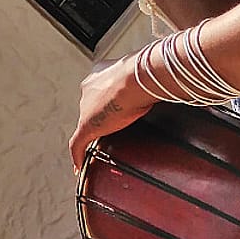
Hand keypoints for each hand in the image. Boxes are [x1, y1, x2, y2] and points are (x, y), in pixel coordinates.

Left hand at [69, 54, 157, 172]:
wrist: (138, 77)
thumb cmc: (147, 72)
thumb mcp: (145, 74)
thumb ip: (146, 81)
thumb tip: (163, 84)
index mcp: (101, 72)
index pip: (99, 89)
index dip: (105, 98)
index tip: (113, 105)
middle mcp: (89, 88)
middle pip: (90, 105)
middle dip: (99, 115)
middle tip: (113, 126)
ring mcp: (86, 108)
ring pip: (85, 123)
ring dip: (93, 132)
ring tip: (101, 145)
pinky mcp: (86, 125)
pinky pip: (77, 144)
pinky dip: (78, 156)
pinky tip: (80, 167)